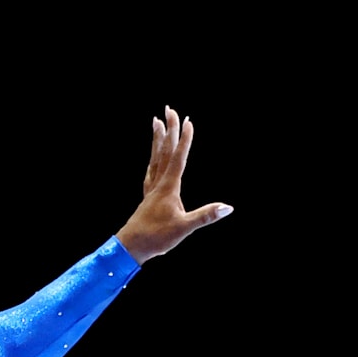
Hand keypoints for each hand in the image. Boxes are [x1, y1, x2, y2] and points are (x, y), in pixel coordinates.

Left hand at [113, 106, 230, 262]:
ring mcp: (151, 189)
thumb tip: (227, 207)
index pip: (178, 158)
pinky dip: (153, 158)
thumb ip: (205, 216)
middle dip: (169, 129)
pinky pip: (151, 170)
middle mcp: (158, 184)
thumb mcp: (184, 227)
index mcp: (168, 188)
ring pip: (155, 157)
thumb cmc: (156, 238)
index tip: (189, 121)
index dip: (184, 140)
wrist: (130, 247)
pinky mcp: (147, 197)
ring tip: (156, 121)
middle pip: (164, 151)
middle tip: (170, 109)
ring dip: (157, 139)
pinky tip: (154, 157)